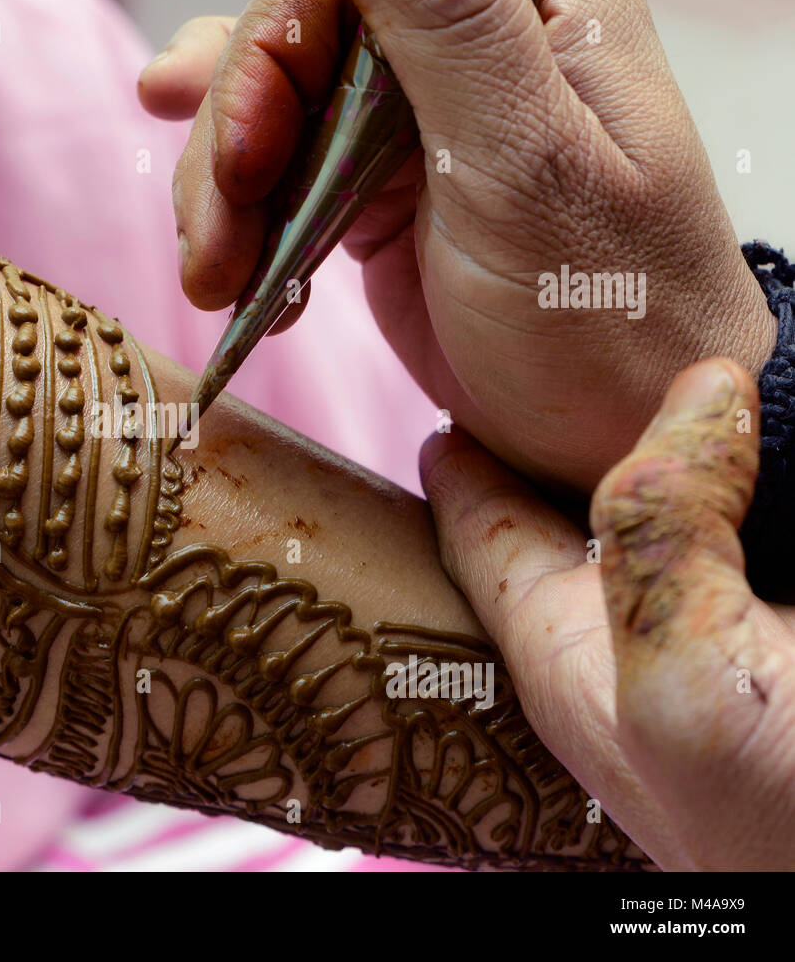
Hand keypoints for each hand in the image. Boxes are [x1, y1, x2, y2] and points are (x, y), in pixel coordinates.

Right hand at [139, 0, 774, 491]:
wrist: (610, 441)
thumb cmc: (608, 316)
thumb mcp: (528, 161)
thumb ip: (449, 16)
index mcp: (532, 5)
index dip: (278, 40)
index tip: (243, 146)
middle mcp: (472, 49)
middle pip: (300, 40)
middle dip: (234, 136)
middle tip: (212, 233)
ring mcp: (420, 124)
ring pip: (276, 113)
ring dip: (221, 194)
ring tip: (213, 278)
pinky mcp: (382, 196)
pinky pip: (285, 180)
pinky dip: (245, 225)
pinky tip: (239, 276)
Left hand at [419, 356, 794, 868]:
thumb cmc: (782, 829)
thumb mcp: (690, 683)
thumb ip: (665, 536)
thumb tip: (697, 389)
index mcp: (566, 651)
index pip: (483, 531)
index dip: (459, 465)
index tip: (444, 403)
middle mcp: (631, 640)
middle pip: (559, 519)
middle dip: (539, 451)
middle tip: (525, 376)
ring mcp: (712, 641)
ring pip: (659, 526)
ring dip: (643, 468)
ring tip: (619, 398)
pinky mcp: (776, 643)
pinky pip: (742, 548)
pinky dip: (737, 499)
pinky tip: (749, 468)